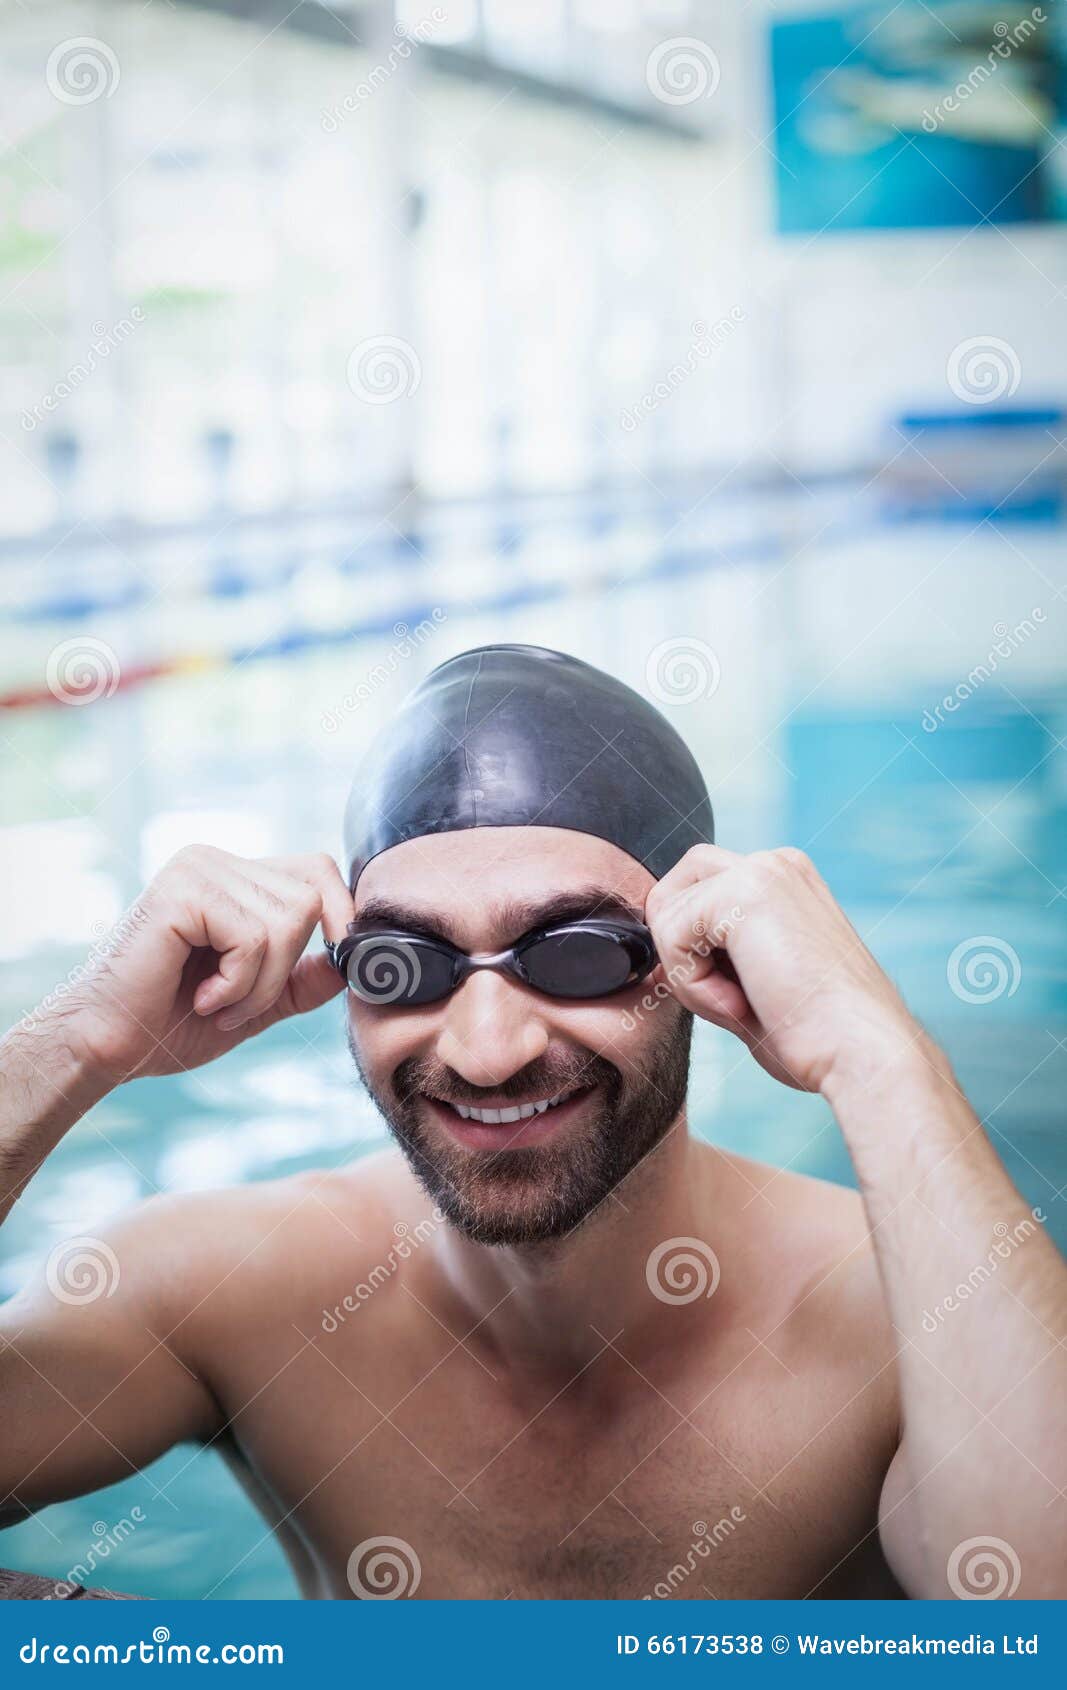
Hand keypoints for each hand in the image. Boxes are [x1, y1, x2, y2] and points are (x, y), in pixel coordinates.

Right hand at [53, 846, 353, 1084]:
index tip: (339, 965)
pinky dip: (238, 983)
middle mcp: (215, 862)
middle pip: (310, 897)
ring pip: (288, 920)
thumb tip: (351, 962)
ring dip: (260, 984)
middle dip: (285, 968)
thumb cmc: (168, 1024)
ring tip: (216, 1002)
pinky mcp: (182, 892)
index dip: (340, 915)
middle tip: (239, 1004)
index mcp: (233, 878)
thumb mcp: (254, 1003)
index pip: (315, 871)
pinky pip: (254, 937)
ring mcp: (197, 870)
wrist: (104, 1046)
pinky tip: (202, 996)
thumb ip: (300, 980)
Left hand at [644, 844, 919, 1093]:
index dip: (697, 954)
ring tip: (740, 1004)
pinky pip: (671, 934)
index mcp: (784, 881)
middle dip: (679, 950)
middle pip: (676, 887)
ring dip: (687, 973)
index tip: (742, 997)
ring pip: (667, 911)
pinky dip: (691, 983)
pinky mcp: (743, 891)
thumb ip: (718, 955)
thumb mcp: (759, 980)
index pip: (698, 895)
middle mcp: (775, 864)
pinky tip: (739, 1004)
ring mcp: (761, 870)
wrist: (862, 1055)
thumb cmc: (819, 1037)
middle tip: (727, 1000)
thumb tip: (665, 951)